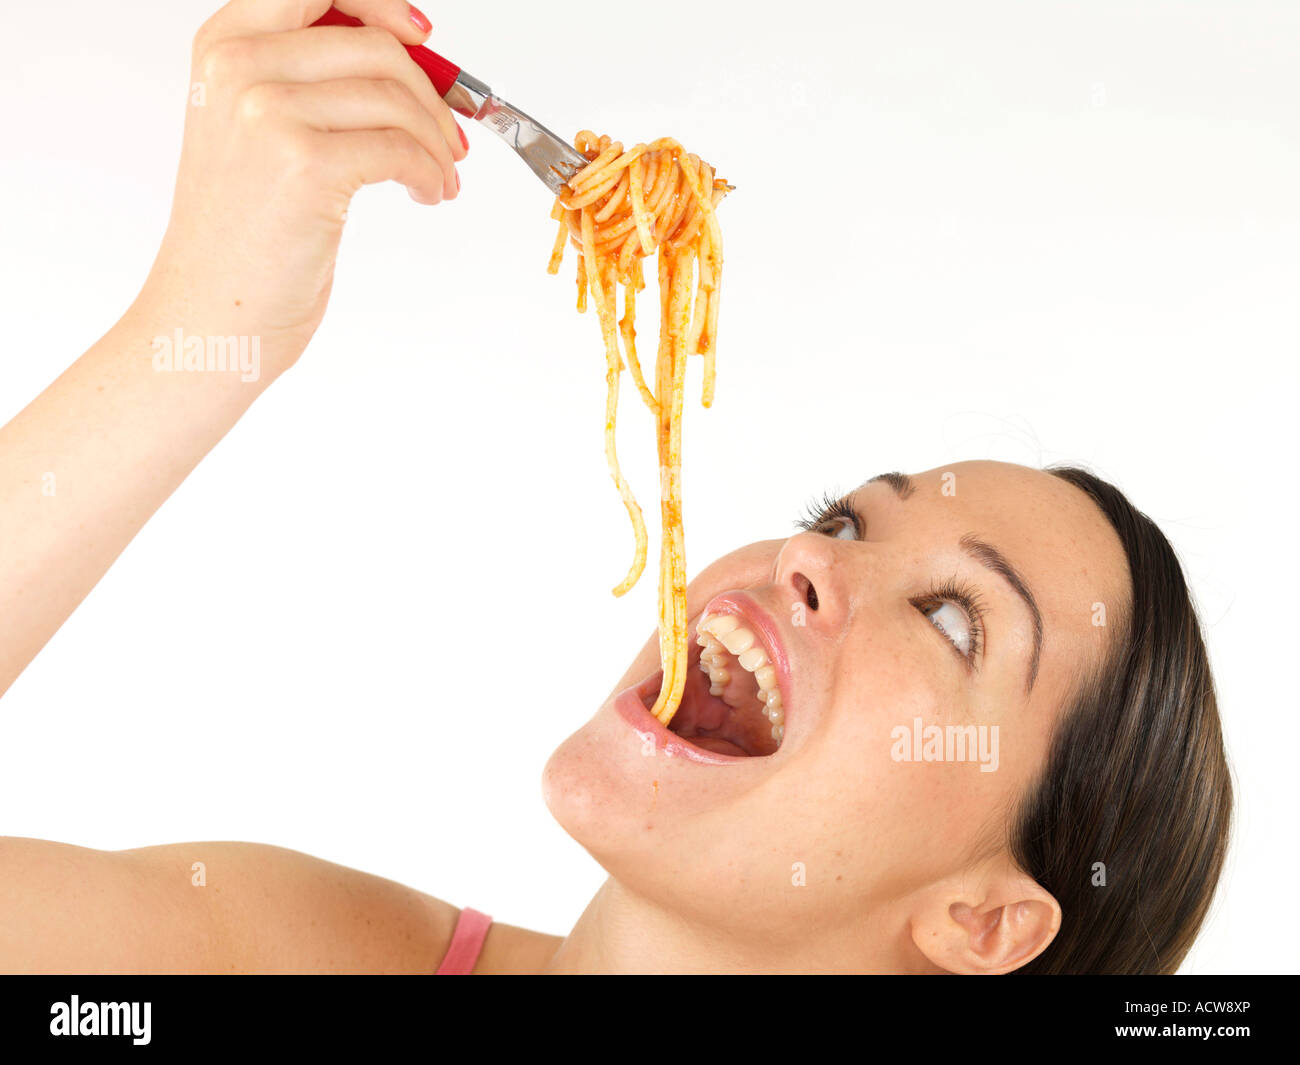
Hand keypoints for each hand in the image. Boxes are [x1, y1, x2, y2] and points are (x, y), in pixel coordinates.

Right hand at [141, 0, 467, 379]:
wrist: (213, 311)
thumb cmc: (242, 236)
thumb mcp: (256, 131)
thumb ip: (309, 78)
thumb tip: (406, 55)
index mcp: (224, 45)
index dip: (381, 5)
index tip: (423, 36)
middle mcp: (239, 66)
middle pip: (375, 46)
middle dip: (431, 96)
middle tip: (450, 140)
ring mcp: (267, 111)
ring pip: (396, 98)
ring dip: (437, 142)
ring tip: (440, 177)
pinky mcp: (305, 163)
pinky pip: (402, 148)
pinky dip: (432, 173)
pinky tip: (429, 194)